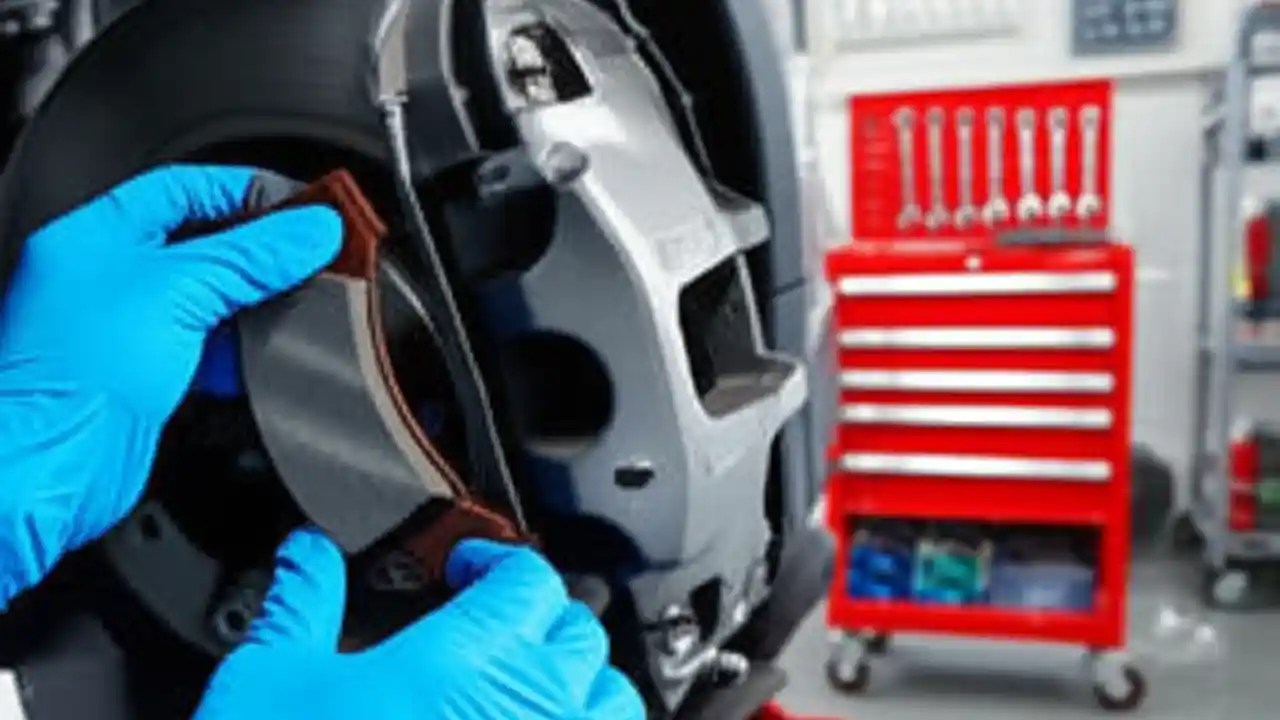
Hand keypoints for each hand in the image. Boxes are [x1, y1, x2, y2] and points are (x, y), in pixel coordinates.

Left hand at [0, 165, 340, 605]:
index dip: (247, 191)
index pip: (184, 188)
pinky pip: (212, 350)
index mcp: (97, 236)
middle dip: (263, 248)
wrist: (49, 472)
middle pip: (204, 244)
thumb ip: (250, 258)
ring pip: (212, 299)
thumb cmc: (72, 378)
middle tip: (315, 253)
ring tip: (307, 299)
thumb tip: (311, 230)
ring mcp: (129, 331)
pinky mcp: (149, 379)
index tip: (303, 207)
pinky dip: (248, 350)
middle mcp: (109, 279)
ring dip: (260, 300)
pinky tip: (276, 352)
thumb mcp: (175, 292)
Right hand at [195, 531, 644, 719]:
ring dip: (580, 684)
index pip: (527, 576)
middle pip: (577, 631)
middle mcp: (530, 704)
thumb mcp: (269, 682)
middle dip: (538, 617)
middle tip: (493, 627)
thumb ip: (299, 604)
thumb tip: (306, 556)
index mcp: (467, 656)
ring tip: (533, 688)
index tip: (467, 569)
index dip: (495, 560)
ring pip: (611, 701)